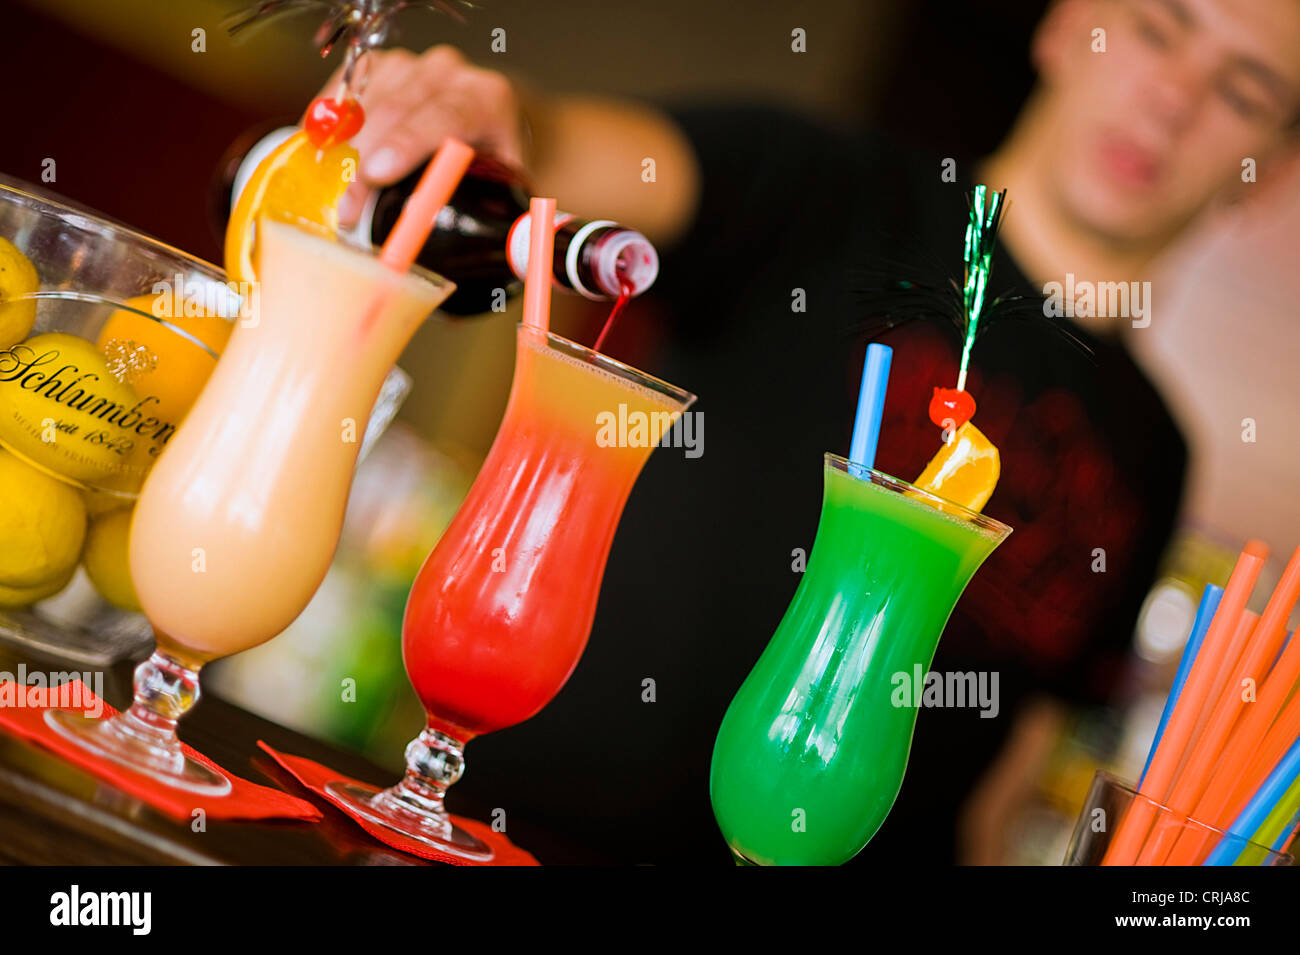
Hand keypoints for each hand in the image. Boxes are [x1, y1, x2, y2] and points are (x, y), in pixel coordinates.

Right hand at [315, 46, 529, 223]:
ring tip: (336, 195)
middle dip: (365, 163)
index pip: (446, 115)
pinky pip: (344, 90)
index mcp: (486, 99)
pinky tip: (324, 156)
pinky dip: (329, 124)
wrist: (485, 121)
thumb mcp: (509, 185)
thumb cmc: (493, 160)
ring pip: (366, 101)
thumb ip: (504, 217)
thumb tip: (490, 262)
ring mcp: (410, 65)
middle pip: (398, 110)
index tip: (378, 173)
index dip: (408, 143)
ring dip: (344, 149)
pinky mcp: (378, 66)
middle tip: (348, 211)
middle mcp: (447, 74)